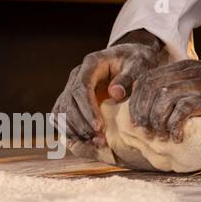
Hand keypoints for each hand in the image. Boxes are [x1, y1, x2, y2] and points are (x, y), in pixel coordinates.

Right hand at [51, 30, 168, 148]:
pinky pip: (62, 117)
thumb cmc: (137, 61)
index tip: (99, 127)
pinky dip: (72, 131)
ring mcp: (71, 87)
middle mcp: (77, 75)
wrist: (132, 57)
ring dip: (76, 131)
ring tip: (97, 144)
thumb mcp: (138, 65)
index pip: (81, 88)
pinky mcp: (72, 99)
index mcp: (91, 64)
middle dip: (82, 125)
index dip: (88, 110)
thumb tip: (115, 93)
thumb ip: (127, 77)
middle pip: (69, 102)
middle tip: (100, 141)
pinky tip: (87, 141)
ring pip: (62, 112)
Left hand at [126, 55, 200, 141]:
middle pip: (149, 88)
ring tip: (162, 137)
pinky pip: (182, 111)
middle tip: (147, 132)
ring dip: (157, 121)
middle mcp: (188, 73)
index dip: (136, 100)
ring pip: (162, 99)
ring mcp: (200, 84)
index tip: (139, 119)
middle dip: (141, 113)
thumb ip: (188, 86)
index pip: (146, 79)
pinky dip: (175, 126)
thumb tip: (167, 108)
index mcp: (185, 67)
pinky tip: (178, 138)